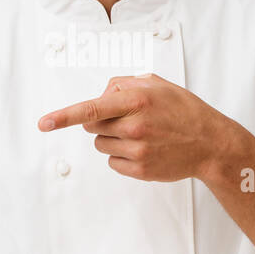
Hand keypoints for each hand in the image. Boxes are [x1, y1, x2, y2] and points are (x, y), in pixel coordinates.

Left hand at [37, 74, 241, 181]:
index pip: (92, 108)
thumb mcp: (157, 84)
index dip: (64, 116)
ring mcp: (137, 151)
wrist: (211, 144)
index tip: (43, 123)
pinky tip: (145, 149)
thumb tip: (100, 95)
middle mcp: (134, 126)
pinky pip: (112, 162)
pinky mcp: (139, 170)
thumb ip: (124, 84)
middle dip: (104, 120)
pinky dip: (122, 155)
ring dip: (113, 138)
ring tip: (142, 134)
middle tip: (131, 119)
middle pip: (93, 125)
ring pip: (101, 144)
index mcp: (137, 100)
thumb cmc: (184, 110)